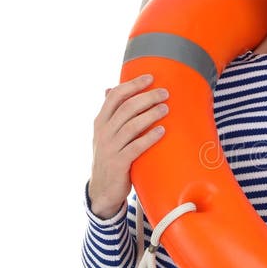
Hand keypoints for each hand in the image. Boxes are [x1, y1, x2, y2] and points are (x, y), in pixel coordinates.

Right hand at [88, 74, 168, 218]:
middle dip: (147, 97)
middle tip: (165, 93)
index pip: (115, 96)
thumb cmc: (110, 157)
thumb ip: (111, 114)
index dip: (132, 85)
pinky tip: (162, 130)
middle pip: (126, 108)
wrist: (102, 189)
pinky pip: (136, 147)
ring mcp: (110, 148)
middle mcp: (103, 132)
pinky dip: (149, 137)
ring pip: (131, 125)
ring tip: (166, 108)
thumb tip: (110, 88)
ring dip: (150, 114)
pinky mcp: (119, 163)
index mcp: (100, 122)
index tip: (150, 77)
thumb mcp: (105, 134)